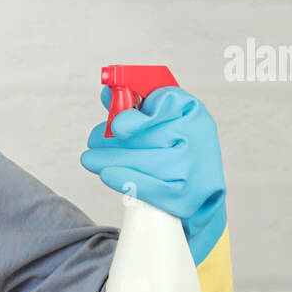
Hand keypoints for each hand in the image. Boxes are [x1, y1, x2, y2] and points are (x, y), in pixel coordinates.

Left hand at [79, 86, 225, 249]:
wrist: (200, 185)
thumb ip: (136, 103)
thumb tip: (108, 95)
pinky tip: (106, 174)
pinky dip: (125, 180)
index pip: (165, 104)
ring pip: (143, 161)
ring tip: (90, 159)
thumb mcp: (163, 117)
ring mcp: (192, 167)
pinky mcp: (184, 196)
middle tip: (93, 142)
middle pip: (147, 136)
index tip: (116, 126)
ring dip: (110, 160)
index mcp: (191, 109)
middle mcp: (197, 135)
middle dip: (112, 141)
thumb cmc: (175, 143)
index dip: (137, 116)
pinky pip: (150, 187)